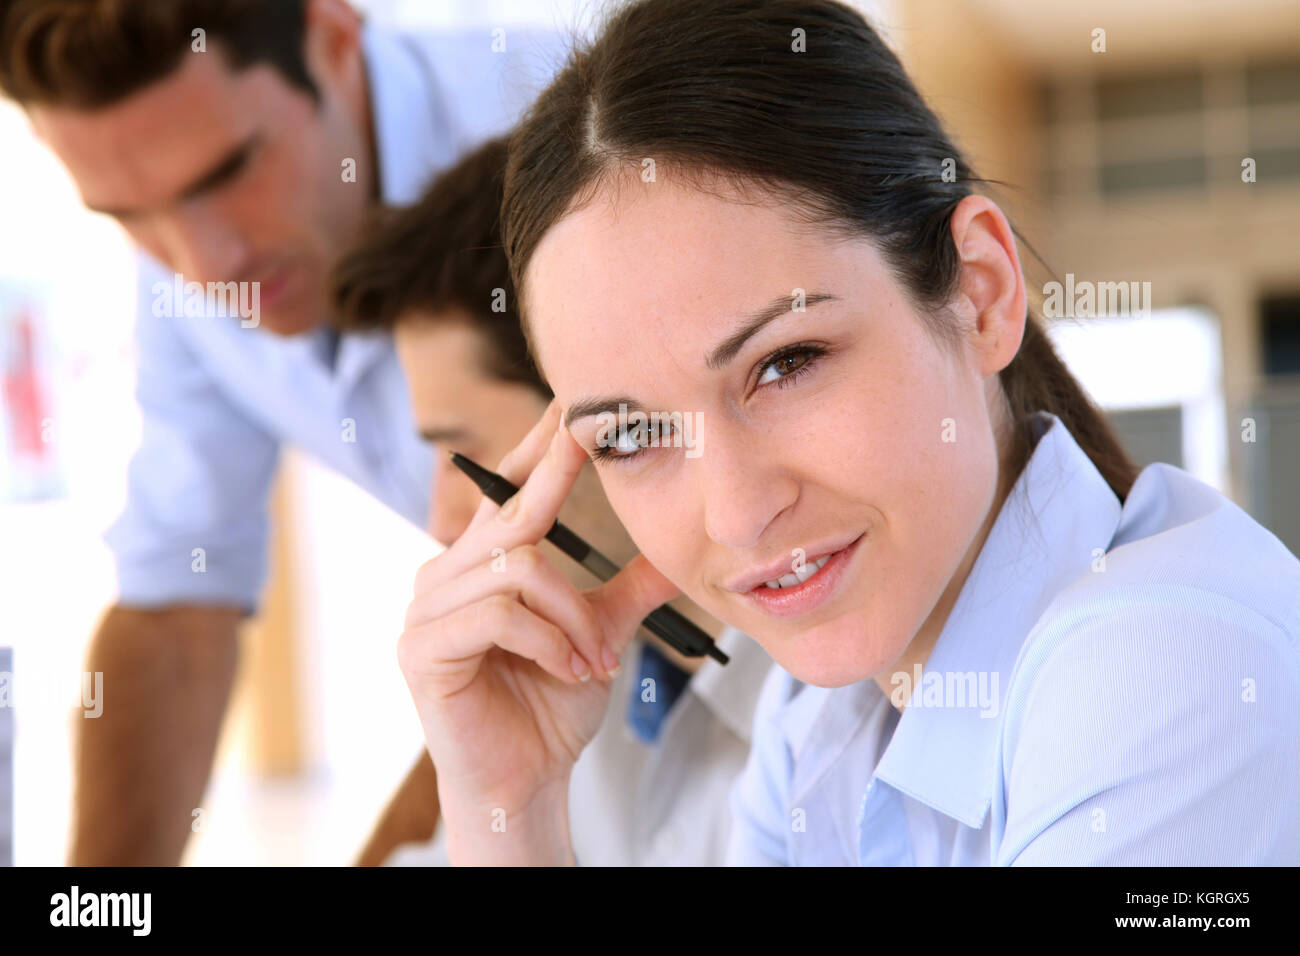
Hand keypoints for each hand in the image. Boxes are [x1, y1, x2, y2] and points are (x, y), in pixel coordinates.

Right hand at [397, 400, 678, 863]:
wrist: (524, 781)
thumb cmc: (549, 706)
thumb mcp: (597, 634)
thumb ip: (627, 590)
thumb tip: (675, 546)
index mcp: (481, 563)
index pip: (509, 490)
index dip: (541, 447)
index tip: (573, 404)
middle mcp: (445, 573)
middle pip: (515, 519)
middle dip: (569, 517)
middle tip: (603, 486)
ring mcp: (426, 608)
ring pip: (518, 569)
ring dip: (571, 616)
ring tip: (591, 660)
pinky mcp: (421, 648)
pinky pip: (499, 614)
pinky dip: (547, 640)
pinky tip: (567, 670)